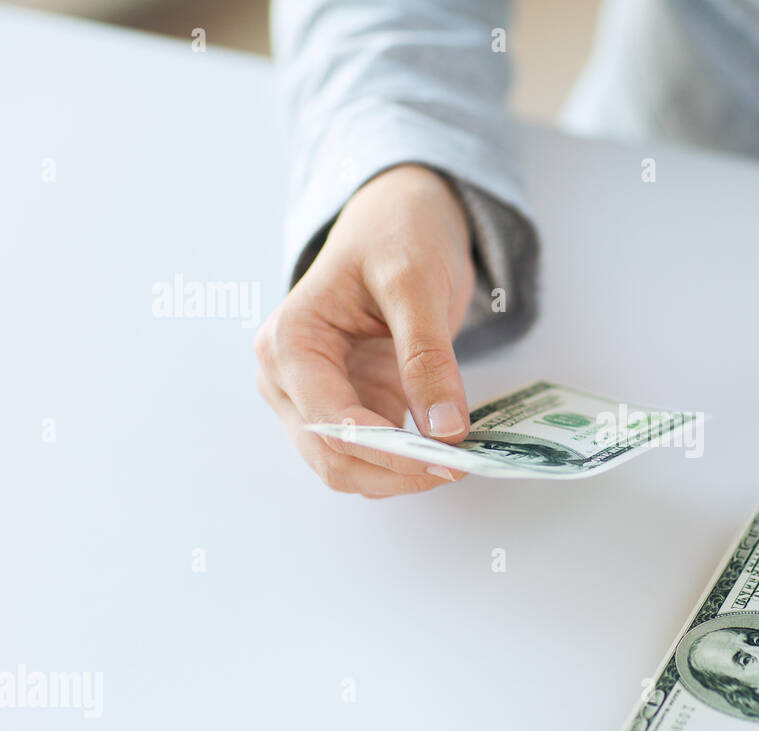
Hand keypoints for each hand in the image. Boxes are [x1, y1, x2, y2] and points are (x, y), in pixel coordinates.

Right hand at [256, 164, 475, 495]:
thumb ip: (427, 357)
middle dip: (395, 472)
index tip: (446, 462)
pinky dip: (406, 461)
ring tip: (460, 458)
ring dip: (401, 474)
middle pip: (332, 458)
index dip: (387, 452)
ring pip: (350, 466)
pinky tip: (447, 450)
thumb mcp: (416, 284)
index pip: (330, 423)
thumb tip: (446, 430)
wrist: (400, 218)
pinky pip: (372, 453)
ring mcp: (314, 396)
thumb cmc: (397, 235)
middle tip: (461, 466)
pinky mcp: (348, 404)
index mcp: (289, 343)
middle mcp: (287, 378)